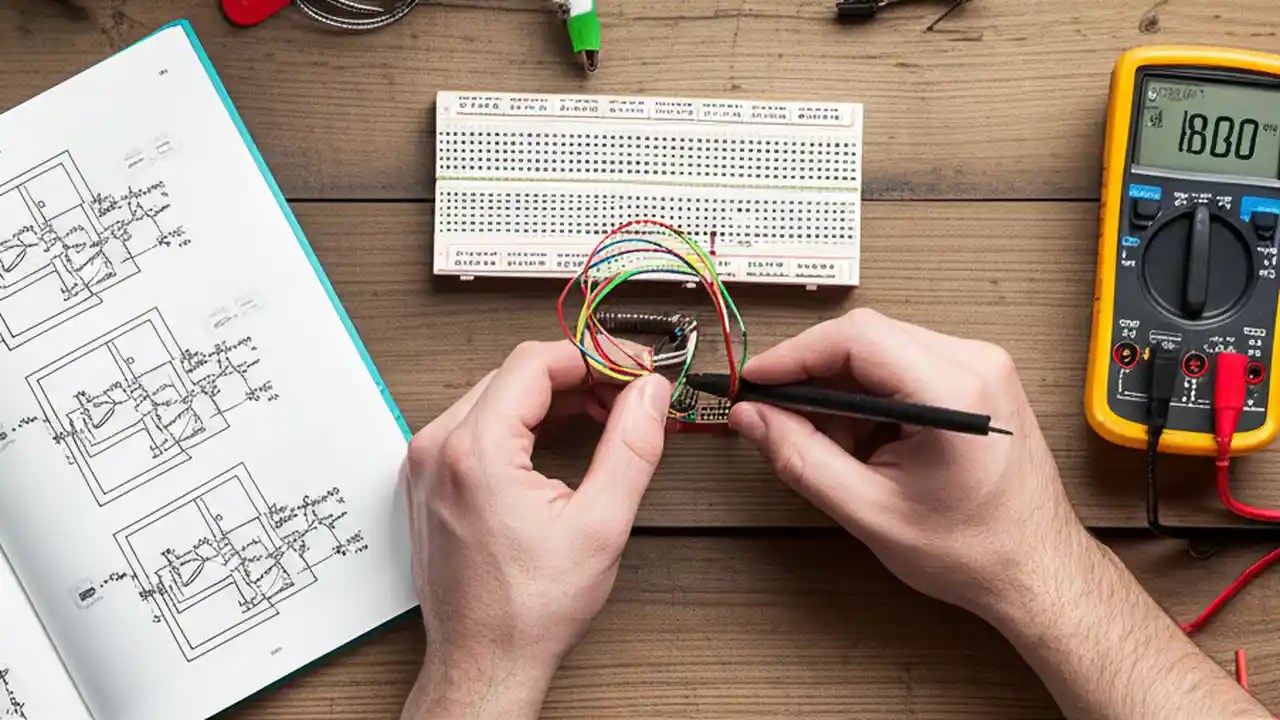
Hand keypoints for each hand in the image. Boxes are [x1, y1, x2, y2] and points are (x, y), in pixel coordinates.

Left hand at [401, 341, 670, 719]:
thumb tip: (648, 395)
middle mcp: (438, 448)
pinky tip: (561, 436)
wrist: (483, 661)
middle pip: (515, 374)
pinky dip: (524, 421)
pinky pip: (478, 424)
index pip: (535, 363)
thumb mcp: (600, 525)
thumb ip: (631, 448)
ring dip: (553, 397)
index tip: (631, 367)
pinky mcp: (429, 479)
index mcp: (475, 452)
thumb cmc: (528, 609)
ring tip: (604, 416)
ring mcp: (427, 464)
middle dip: (579, 376)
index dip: (594, 356)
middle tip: (628, 394)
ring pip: (497, 395)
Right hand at [728, 309, 1090, 619]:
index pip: (855, 338)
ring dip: (840, 391)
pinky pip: (902, 365)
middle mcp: (976, 364)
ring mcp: (981, 367)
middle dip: (812, 375)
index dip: (794, 355)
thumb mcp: (870, 511)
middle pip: (865, 337)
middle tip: (775, 414)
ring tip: (830, 446)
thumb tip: (754, 418)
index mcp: (957, 391)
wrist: (1035, 570)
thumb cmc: (977, 549)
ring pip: (880, 350)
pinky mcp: (976, 378)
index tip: (755, 379)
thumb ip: (801, 458)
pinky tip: (861, 442)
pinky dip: (868, 397)